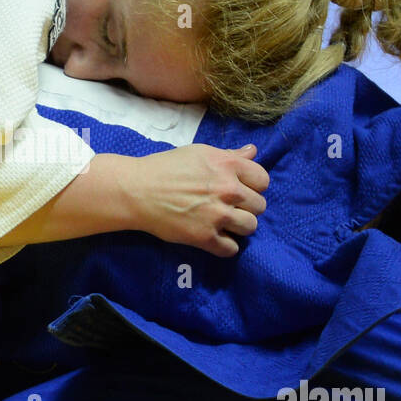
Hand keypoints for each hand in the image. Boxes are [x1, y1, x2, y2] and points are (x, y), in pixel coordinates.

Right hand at [124, 143, 268, 256]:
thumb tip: (252, 152)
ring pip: (250, 227)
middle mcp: (228, 190)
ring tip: (223, 223)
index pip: (263, 180)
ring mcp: (218, 215)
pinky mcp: (205, 237)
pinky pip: (231, 249)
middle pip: (260, 206)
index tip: (240, 189)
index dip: (253, 186)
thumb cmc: (165, 167)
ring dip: (238, 227)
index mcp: (228, 165)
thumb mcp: (199, 153)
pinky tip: (214, 237)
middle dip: (246, 207)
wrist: (136, 191)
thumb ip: (229, 155)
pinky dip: (225, 246)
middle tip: (228, 207)